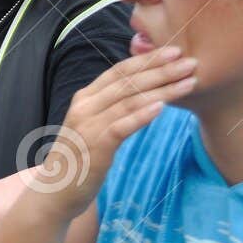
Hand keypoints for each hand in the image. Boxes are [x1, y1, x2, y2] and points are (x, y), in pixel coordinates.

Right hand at [47, 46, 197, 215]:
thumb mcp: (92, 127)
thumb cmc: (78, 159)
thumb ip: (110, 109)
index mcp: (85, 98)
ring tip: (188, 82)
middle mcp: (85, 107)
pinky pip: (122, 126)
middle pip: (127, 82)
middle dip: (161, 70)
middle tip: (189, 61)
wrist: (53, 191)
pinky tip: (162, 106)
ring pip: (129, 101)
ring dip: (162, 89)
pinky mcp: (95, 146)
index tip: (172, 51)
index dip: (146, 59)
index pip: (118, 71)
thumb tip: (141, 95)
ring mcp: (88, 126)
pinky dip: (142, 115)